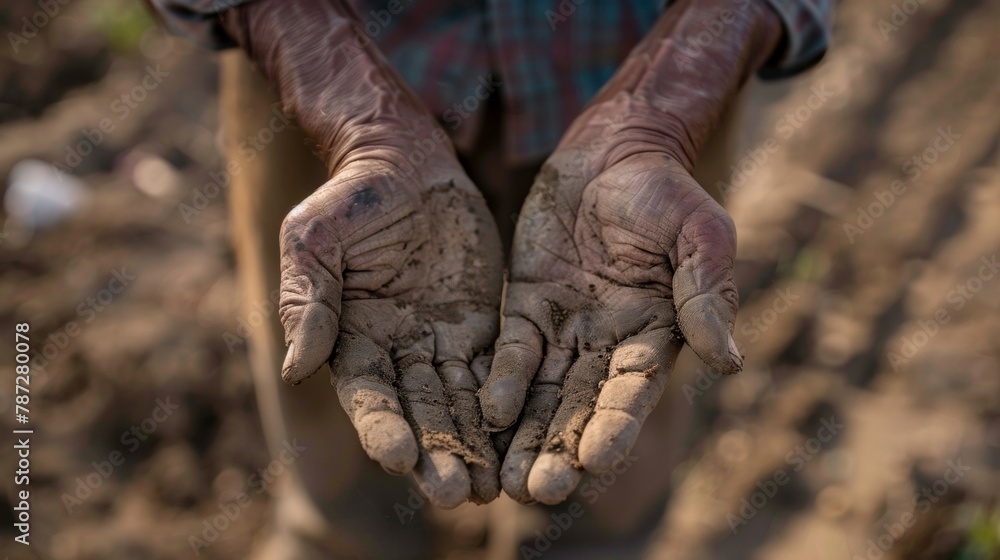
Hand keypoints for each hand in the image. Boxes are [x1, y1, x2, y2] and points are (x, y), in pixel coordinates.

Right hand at [278, 144, 503, 507]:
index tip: (400, 459)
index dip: (382, 427)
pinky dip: (508, 408)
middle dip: (437, 455)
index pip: (368, 395)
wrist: (404, 164)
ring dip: (476, 446)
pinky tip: (526, 439)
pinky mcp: (482, 329)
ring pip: (461, 405)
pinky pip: (498, 372)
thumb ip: (307, 299)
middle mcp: (398, 353)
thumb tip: (296, 366)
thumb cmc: (350, 198)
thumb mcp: (315, 238)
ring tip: (497, 488)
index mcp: (352, 340)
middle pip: (418, 415)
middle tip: (459, 495)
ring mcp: (442, 344)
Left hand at [479, 98, 741, 504]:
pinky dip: (502, 384)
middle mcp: (609, 344)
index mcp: (656, 335)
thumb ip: (706, 294)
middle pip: (583, 407)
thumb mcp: (698, 233)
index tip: (595, 460)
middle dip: (561, 449)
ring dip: (526, 435)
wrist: (615, 151)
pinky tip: (486, 414)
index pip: (633, 392)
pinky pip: (514, 353)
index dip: (615, 426)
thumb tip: (730, 360)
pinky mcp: (529, 308)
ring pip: (545, 393)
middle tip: (540, 491)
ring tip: (507, 482)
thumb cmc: (666, 190)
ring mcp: (567, 329)